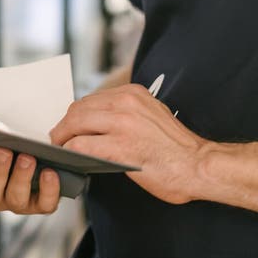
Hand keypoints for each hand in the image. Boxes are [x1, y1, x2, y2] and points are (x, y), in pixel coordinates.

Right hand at [0, 149, 60, 214]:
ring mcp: (19, 202)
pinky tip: (50, 173)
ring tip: (27, 158)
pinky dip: (48, 188)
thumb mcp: (6, 143)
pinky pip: (45, 202)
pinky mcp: (42, 205)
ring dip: (20, 177)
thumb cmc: (23, 150)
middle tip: (2, 151)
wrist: (54, 161)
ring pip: (15, 197)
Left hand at [50, 84, 209, 203]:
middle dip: (64, 125)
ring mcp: (122, 123)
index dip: (76, 114)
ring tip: (61, 149)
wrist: (199, 165)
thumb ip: (127, 114)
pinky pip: (81, 145)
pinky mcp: (119, 147)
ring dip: (63, 138)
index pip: (92, 99)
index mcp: (134, 93)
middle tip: (58, 139)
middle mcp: (126, 102)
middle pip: (79, 109)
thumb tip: (100, 124)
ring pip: (76, 123)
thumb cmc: (177, 148)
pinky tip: (71, 160)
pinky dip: (71, 152)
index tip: (70, 126)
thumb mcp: (152, 115)